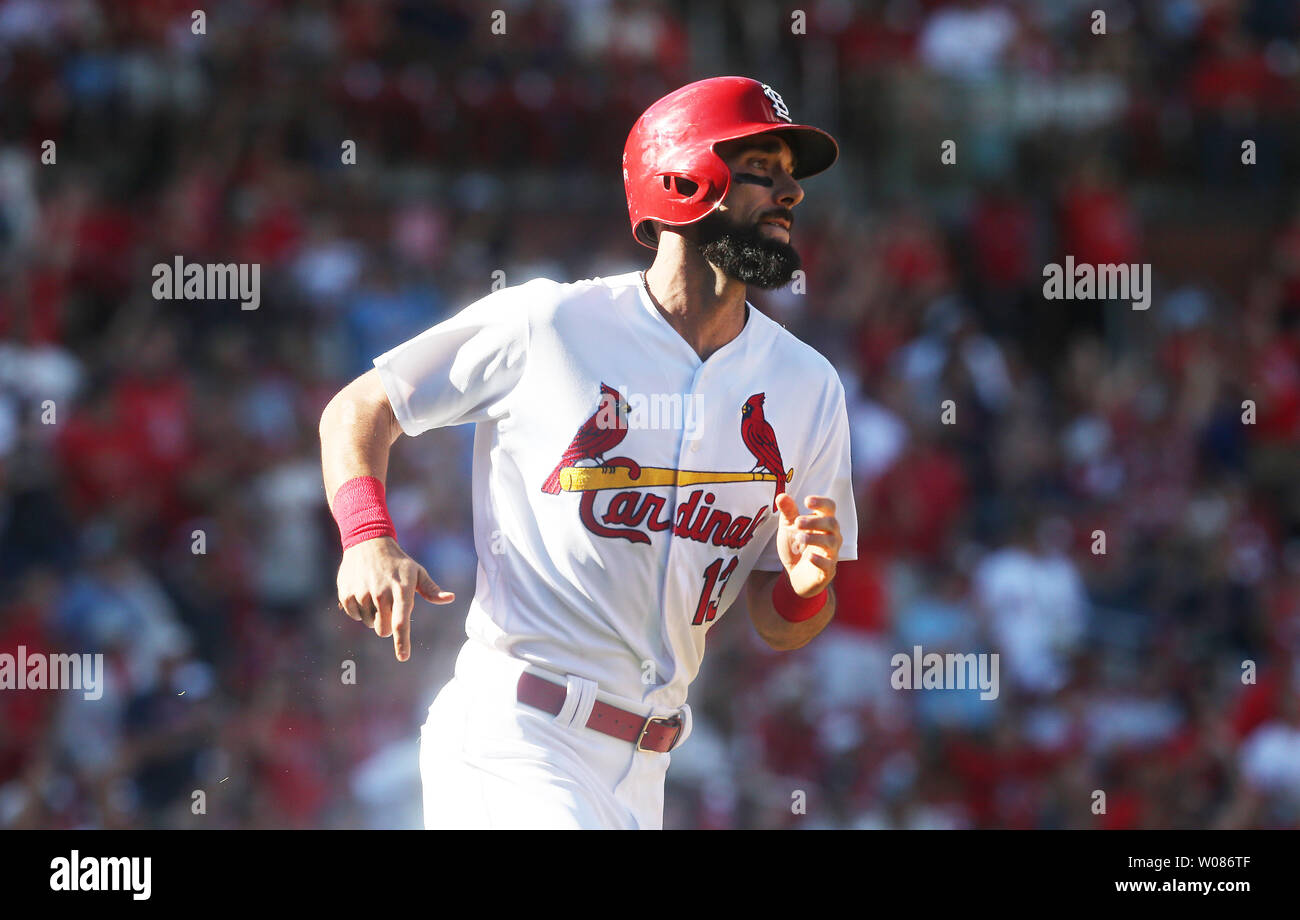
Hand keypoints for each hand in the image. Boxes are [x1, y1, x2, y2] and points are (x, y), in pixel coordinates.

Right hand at [336, 536, 454, 660]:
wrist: (367, 542)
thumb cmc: (398, 562)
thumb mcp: (417, 572)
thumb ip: (431, 590)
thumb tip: (450, 598)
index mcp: (401, 589)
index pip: (401, 621)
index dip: (401, 641)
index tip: (403, 657)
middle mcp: (381, 592)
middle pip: (383, 629)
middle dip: (387, 626)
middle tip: (389, 607)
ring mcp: (362, 593)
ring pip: (369, 623)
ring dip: (374, 615)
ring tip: (376, 594)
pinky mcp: (346, 594)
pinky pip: (355, 616)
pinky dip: (360, 610)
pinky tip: (364, 592)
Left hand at [775, 494, 841, 597]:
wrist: (796, 575)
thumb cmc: (797, 547)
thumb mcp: (789, 528)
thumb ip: (788, 512)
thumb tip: (781, 495)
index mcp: (823, 522)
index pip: (829, 507)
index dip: (821, 502)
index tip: (807, 501)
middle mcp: (832, 536)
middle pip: (832, 523)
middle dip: (815, 521)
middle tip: (797, 522)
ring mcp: (831, 553)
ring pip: (831, 542)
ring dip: (815, 538)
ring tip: (799, 537)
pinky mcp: (828, 570)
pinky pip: (828, 564)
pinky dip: (819, 559)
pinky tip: (809, 556)